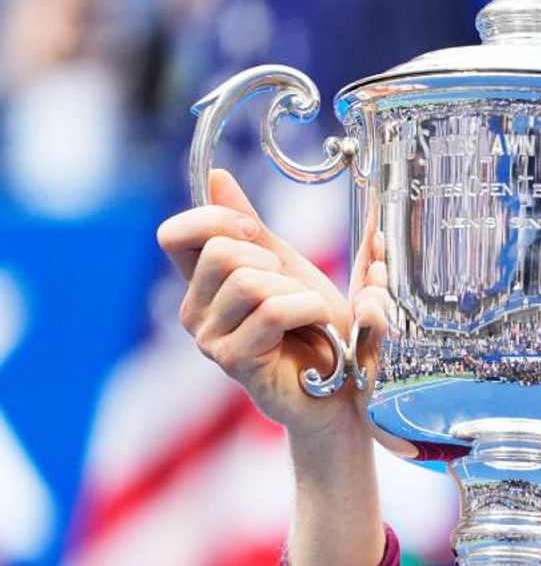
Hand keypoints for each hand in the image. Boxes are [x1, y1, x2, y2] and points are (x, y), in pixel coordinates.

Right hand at [156, 169, 389, 439]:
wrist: (342, 388)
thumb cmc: (315, 329)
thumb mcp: (286, 266)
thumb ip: (251, 227)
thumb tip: (218, 177)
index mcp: (203, 285)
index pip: (174, 235)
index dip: (215, 219)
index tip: (253, 231)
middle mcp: (195, 312)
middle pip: (221, 252)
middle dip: (273, 262)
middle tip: (294, 292)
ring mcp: (209, 340)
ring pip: (249, 281)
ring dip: (297, 291)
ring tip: (308, 315)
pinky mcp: (234, 362)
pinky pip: (272, 311)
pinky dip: (309, 310)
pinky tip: (316, 328)